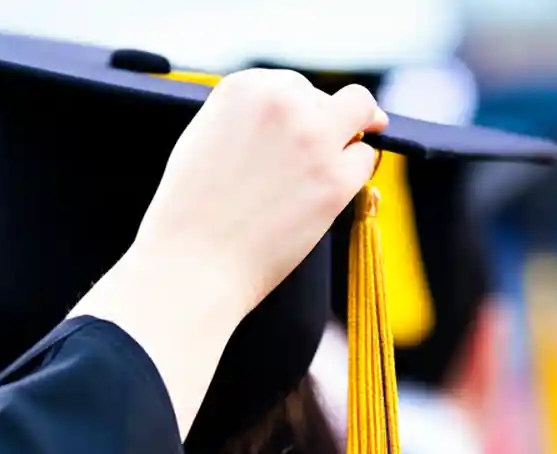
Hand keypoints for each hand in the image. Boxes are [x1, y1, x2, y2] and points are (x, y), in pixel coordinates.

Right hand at [135, 70, 387, 314]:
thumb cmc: (190, 214)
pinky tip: (325, 197)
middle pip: (326, 97)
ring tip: (319, 176)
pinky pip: (365, 160)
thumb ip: (246, 118)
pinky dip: (352, 175)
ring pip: (361, 113)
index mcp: (244, 88)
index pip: (291, 85)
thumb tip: (294, 114)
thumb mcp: (203, 139)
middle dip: (321, 126)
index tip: (293, 138)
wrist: (192, 266)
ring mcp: (313, 139)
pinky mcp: (336, 179)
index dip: (296, 114)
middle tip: (304, 165)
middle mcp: (282, 102)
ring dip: (347, 140)